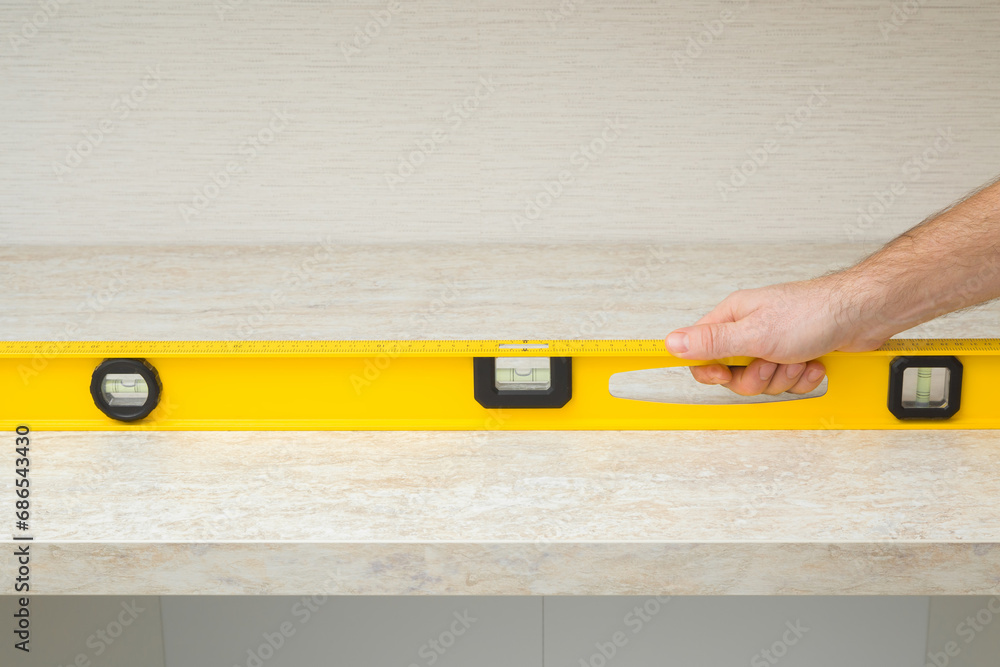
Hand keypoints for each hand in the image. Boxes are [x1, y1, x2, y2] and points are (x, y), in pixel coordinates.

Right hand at [664, 275, 888, 395]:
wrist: (862, 314)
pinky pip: (787, 382)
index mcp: (733, 317)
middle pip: (734, 374)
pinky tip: (813, 362)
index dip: (708, 369)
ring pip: (762, 381)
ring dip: (784, 376)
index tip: (722, 374)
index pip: (700, 350)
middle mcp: (751, 330)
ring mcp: (775, 344)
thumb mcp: (754, 332)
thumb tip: (672, 343)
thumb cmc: (813, 312)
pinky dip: (803, 378)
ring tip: (798, 358)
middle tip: (770, 362)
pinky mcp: (796, 356)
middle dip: (757, 377)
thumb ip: (711, 341)